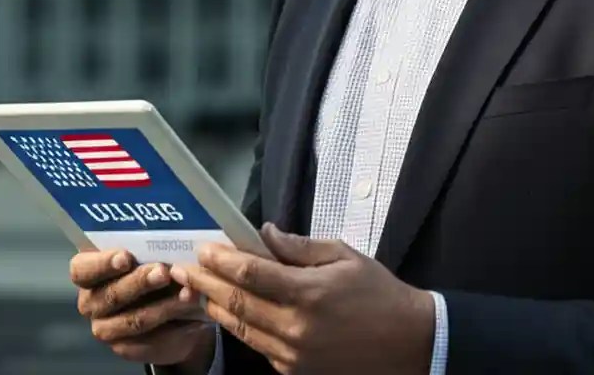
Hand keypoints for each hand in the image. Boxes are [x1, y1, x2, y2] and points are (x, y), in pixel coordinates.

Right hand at [71, 249, 213, 369]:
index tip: (126, 257)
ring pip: (134, 320)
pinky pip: (151, 340)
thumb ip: (150, 250)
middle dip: (140, 282)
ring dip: (165, 307)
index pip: (82, 269)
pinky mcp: (126, 348)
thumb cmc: (154, 267)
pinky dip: (176, 327)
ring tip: (189, 294)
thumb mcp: (150, 254)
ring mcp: (106, 329)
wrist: (169, 308)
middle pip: (110, 295)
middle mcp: (91, 302)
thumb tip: (169, 240)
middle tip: (164, 272)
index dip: (103, 263)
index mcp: (87, 272)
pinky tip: (193, 316)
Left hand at [171, 223, 434, 374]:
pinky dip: (239, 328)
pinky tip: (228, 312)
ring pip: (241, 329)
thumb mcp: (344, 256)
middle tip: (184, 268)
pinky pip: (257, 347)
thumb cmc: (378, 293)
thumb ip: (299, 247)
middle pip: (236, 302)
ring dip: (215, 307)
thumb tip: (263, 233)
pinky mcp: (295, 371)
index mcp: (308, 293)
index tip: (204, 248)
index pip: (250, 273)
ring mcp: (293, 354)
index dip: (221, 260)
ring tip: (197, 289)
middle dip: (205, 283)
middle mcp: (295, 327)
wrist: (409, 343)